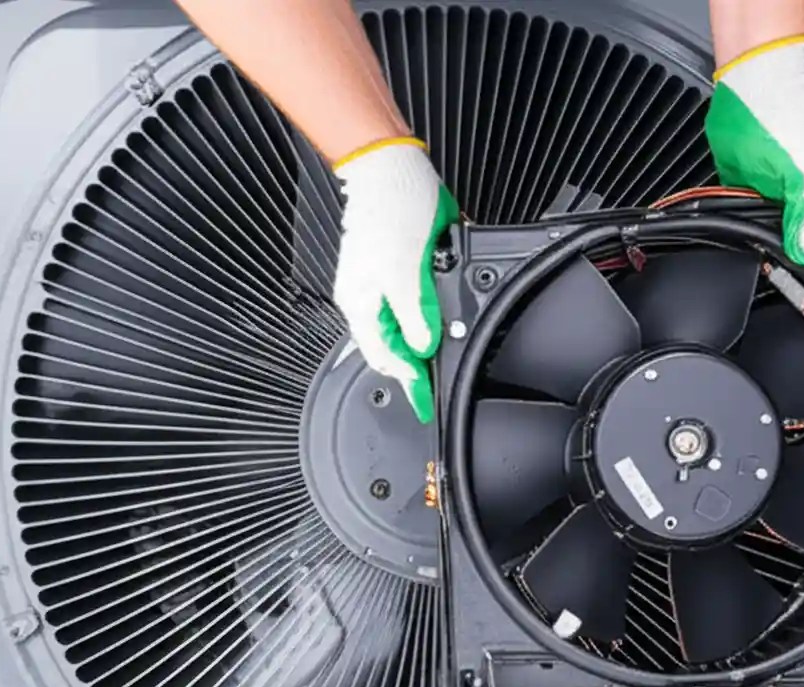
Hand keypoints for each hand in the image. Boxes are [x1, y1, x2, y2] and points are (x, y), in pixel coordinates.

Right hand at [332, 138, 459, 423]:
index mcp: (362, 302)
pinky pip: (413, 301)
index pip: (384, 357)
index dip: (408, 381)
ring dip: (423, 337)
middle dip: (416, 363)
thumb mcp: (406, 271)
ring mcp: (383, 281)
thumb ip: (415, 315)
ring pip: (404, 325)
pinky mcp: (399, 265)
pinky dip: (427, 311)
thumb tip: (423, 347)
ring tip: (439, 348)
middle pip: (393, 345)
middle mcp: (370, 296)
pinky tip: (440, 310)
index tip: (425, 402)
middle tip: (437, 380)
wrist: (393, 166)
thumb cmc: (392, 208)